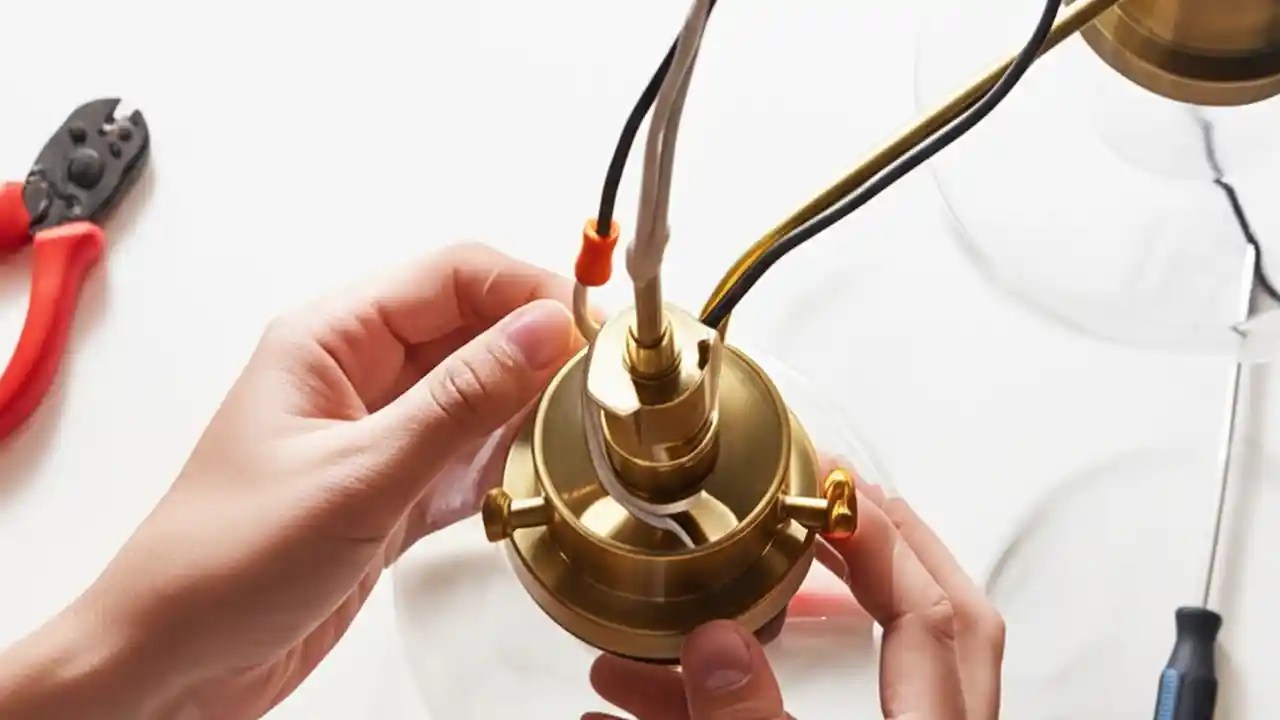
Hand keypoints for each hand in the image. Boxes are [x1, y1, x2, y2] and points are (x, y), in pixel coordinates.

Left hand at [0, 243, 580, 719]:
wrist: (177, 662)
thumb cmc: (226, 562)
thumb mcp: (360, 476)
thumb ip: (461, 401)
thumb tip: (544, 330)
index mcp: (330, 339)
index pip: (452, 276)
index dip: (528, 288)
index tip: (591, 328)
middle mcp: (356, 374)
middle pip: (471, 327)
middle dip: (536, 348)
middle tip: (596, 385)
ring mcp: (377, 432)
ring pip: (476, 391)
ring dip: (523, 408)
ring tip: (565, 436)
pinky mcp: (392, 488)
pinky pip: (466, 452)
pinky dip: (500, 463)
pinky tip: (519, 482)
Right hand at [586, 480, 1005, 719]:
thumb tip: (718, 643)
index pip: (932, 618)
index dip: (886, 540)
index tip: (830, 486)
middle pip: (941, 626)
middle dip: (889, 553)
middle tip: (834, 507)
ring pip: (862, 678)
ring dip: (771, 639)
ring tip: (696, 614)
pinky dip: (724, 709)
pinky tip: (635, 710)